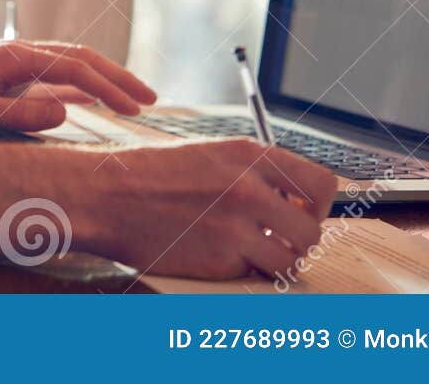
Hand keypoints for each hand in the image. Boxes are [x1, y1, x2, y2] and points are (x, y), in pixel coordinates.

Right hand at [82, 137, 337, 279]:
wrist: (107, 196)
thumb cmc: (151, 174)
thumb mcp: (211, 154)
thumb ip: (254, 172)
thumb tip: (291, 197)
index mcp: (250, 155)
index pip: (322, 184)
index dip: (318, 205)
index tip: (303, 211)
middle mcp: (249, 189)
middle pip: (312, 231)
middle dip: (299, 240)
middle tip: (278, 238)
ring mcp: (236, 227)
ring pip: (291, 259)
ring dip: (276, 260)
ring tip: (252, 251)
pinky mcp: (220, 260)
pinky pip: (254, 273)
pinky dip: (243, 270)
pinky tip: (219, 253)